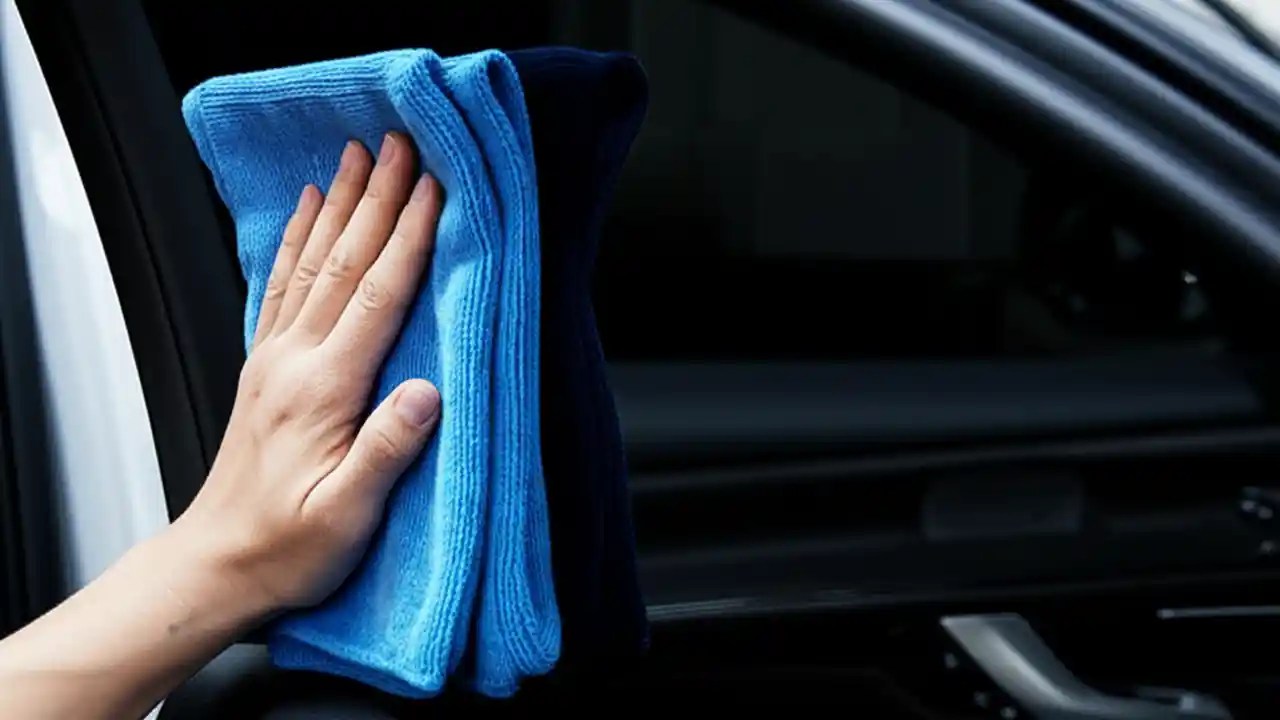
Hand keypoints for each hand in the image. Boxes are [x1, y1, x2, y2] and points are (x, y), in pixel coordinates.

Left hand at [173, 131, 442, 615]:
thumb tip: (428, 392)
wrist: (219, 562)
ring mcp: (273, 358)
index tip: (433, 186)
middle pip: (343, 262)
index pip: (376, 296)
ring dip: (338, 205)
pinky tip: (306, 211)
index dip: (407, 237)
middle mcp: (294, 361)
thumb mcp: (347, 515)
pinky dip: (297, 240)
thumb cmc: (289, 545)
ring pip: (311, 263)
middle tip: (398, 142)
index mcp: (324, 389)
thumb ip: (387, 451)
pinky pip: (281, 285)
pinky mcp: (264, 367)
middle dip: (375, 197)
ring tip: (356, 156)